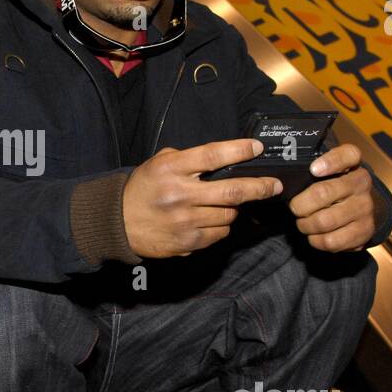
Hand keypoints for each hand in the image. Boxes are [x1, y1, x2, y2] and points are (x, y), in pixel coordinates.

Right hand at [123, 139, 282, 257]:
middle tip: (274, 185)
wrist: (117, 222)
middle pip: (233, 191)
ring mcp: (185, 221)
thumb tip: (226, 158)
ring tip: (221, 205)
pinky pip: (219, 233)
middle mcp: (180, 195)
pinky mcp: (187, 243)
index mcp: (171, 169)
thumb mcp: (158, 163)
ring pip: (229, 215)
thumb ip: (188, 159)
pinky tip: (207, 220)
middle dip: (260, 187)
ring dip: (233, 209)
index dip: (240, 150)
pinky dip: (220, 226)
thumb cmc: (142, 189)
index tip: (258, 148)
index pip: (213, 155)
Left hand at [289, 143, 376, 251]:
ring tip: (303, 222)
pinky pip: (331, 240)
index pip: (348, 155)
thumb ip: (313, 167)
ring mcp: (365, 208)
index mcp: (353, 164)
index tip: (313, 170)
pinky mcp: (364, 232)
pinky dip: (316, 240)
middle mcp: (362, 184)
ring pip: (324, 221)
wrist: (366, 209)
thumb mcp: (329, 170)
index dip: (330, 162)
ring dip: (305, 224)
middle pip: (323, 193)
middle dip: (300, 204)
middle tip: (295, 208)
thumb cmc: (336, 187)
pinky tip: (315, 234)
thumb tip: (282, 179)